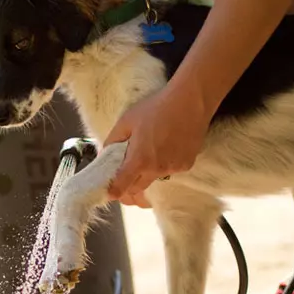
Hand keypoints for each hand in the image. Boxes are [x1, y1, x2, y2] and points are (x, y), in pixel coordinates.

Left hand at [102, 85, 211, 204]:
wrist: (190, 101)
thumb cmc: (155, 108)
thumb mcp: (126, 121)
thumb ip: (112, 142)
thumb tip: (103, 156)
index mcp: (139, 160)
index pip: (122, 186)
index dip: (113, 191)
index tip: (109, 192)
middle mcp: (157, 170)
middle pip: (138, 189)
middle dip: (129, 188)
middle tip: (124, 180)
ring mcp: (174, 169)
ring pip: (155, 180)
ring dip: (147, 174)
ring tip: (149, 153)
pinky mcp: (186, 165)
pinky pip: (170, 171)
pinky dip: (164, 165)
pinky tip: (167, 148)